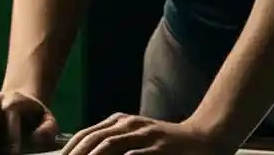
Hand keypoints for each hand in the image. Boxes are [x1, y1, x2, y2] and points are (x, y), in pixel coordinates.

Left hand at [59, 113, 230, 154]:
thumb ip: (114, 143)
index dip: (69, 149)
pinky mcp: (159, 148)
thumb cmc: (166, 142)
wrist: (204, 137)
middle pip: (93, 139)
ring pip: (110, 145)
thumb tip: (86, 152)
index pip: (86, 134)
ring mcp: (145, 135)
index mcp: (120, 122)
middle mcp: (130, 124)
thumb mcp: (136, 137)